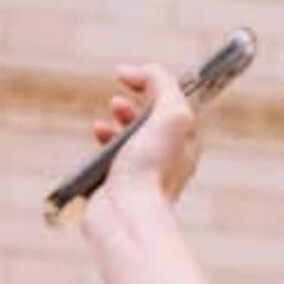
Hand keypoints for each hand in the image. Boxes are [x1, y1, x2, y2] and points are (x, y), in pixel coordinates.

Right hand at [89, 64, 202, 211]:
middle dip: (137, 100)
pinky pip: (111, 153)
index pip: (176, 106)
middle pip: (153, 119)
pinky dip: (103, 138)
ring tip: (110, 111)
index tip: (135, 77)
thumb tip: (131, 71)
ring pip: (131, 135)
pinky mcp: (117, 180)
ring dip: (119, 117)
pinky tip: (97, 132)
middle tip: (121, 98)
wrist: (127, 212)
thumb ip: (161, 82)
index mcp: (186, 143)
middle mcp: (167, 158)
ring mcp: (141, 171)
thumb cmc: (152, 167)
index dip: (158, 86)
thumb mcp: (172, 112)